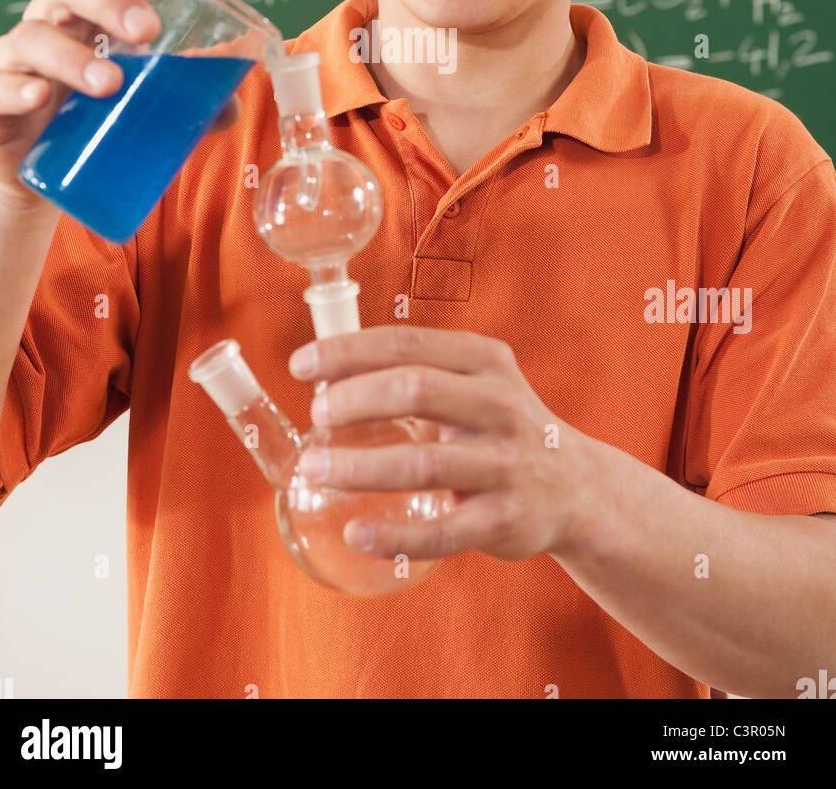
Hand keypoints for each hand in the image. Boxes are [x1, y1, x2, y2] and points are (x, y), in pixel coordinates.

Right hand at [0, 0, 240, 200]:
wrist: (38, 174)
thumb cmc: (95, 120)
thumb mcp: (143, 106)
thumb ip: (188, 101)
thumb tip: (231, 101)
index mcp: (91, 16)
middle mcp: (52, 26)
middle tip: (146, 29)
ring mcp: (17, 62)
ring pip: (33, 37)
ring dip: (72, 56)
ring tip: (110, 83)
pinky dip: (17, 88)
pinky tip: (39, 94)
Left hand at [288, 325, 593, 563]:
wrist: (576, 487)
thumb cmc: (499, 427)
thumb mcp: (474, 381)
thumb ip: (416, 370)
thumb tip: (327, 370)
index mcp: (484, 361)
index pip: (406, 344)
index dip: (348, 351)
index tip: (302, 365)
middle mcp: (499, 405)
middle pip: (414, 390)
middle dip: (353, 401)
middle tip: (316, 417)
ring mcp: (505, 464)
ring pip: (423, 463)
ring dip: (359, 466)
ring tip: (314, 469)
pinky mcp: (505, 519)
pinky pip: (442, 532)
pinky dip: (393, 535)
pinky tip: (356, 532)